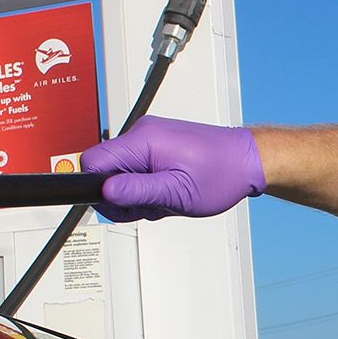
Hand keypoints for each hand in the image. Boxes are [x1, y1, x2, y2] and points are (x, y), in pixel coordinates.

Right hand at [82, 117, 264, 221]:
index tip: (122, 203)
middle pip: (104, 170)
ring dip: (137, 194)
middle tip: (151, 205)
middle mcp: (142, 133)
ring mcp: (149, 138)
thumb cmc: (220, 174)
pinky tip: (167, 192)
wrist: (245, 160)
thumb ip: (137, 192)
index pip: (92, 161)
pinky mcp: (156, 145)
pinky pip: (136, 169)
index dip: (98, 188)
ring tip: (165, 199)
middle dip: (122, 196)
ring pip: (120, 173)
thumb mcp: (176, 192)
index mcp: (142, 140)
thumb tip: (105, 193)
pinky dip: (146, 187)